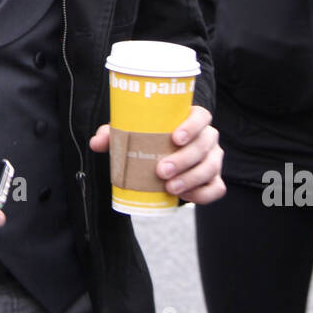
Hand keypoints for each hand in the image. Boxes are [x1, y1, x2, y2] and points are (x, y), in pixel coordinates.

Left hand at [90, 105, 224, 203]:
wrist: (162, 162)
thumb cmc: (149, 141)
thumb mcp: (132, 135)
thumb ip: (114, 135)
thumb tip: (96, 142)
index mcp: (192, 119)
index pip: (201, 116)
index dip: (192, 126)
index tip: (175, 137)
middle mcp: (207, 137)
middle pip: (205, 144)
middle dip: (184, 159)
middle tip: (161, 170)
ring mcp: (213, 159)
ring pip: (211, 168)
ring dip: (191, 178)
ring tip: (169, 188)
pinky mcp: (214, 180)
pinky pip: (217, 188)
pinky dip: (202, 194)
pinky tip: (184, 195)